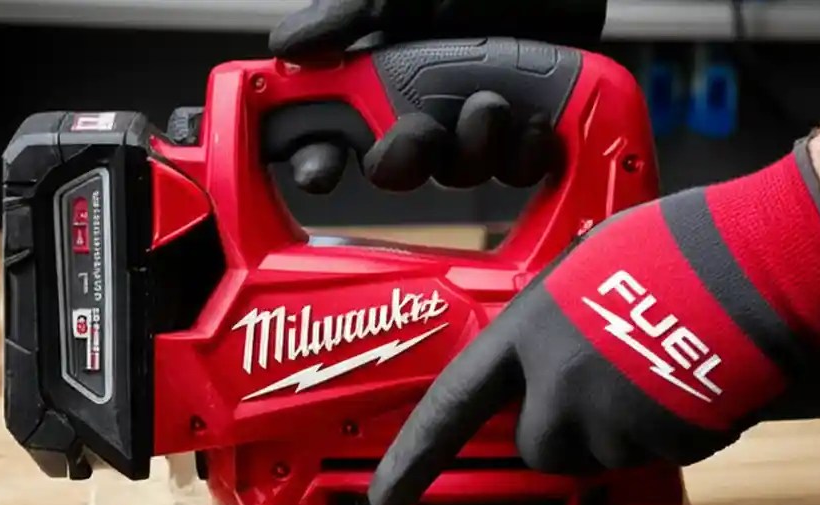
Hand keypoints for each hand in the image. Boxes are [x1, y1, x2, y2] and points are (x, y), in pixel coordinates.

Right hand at [269, 0, 606, 194]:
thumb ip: (347, 12)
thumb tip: (287, 46)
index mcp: (378, 74)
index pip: (328, 132)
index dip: (316, 159)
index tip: (319, 170)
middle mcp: (420, 104)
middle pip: (392, 169)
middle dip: (400, 162)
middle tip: (416, 134)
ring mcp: (471, 121)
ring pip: (456, 174)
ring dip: (470, 149)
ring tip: (490, 103)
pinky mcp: (523, 130)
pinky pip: (515, 169)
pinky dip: (523, 153)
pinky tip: (531, 120)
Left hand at [367, 138, 819, 504]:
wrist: (762, 261)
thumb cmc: (679, 247)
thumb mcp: (586, 264)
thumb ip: (550, 321)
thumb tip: (543, 351)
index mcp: (531, 331)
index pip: (455, 404)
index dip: (417, 456)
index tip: (390, 494)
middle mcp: (560, 384)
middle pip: (541, 447)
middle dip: (566, 432)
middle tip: (610, 383)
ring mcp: (613, 418)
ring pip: (603, 455)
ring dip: (624, 430)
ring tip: (662, 368)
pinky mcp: (667, 444)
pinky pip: (657, 456)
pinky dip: (672, 433)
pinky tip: (693, 382)